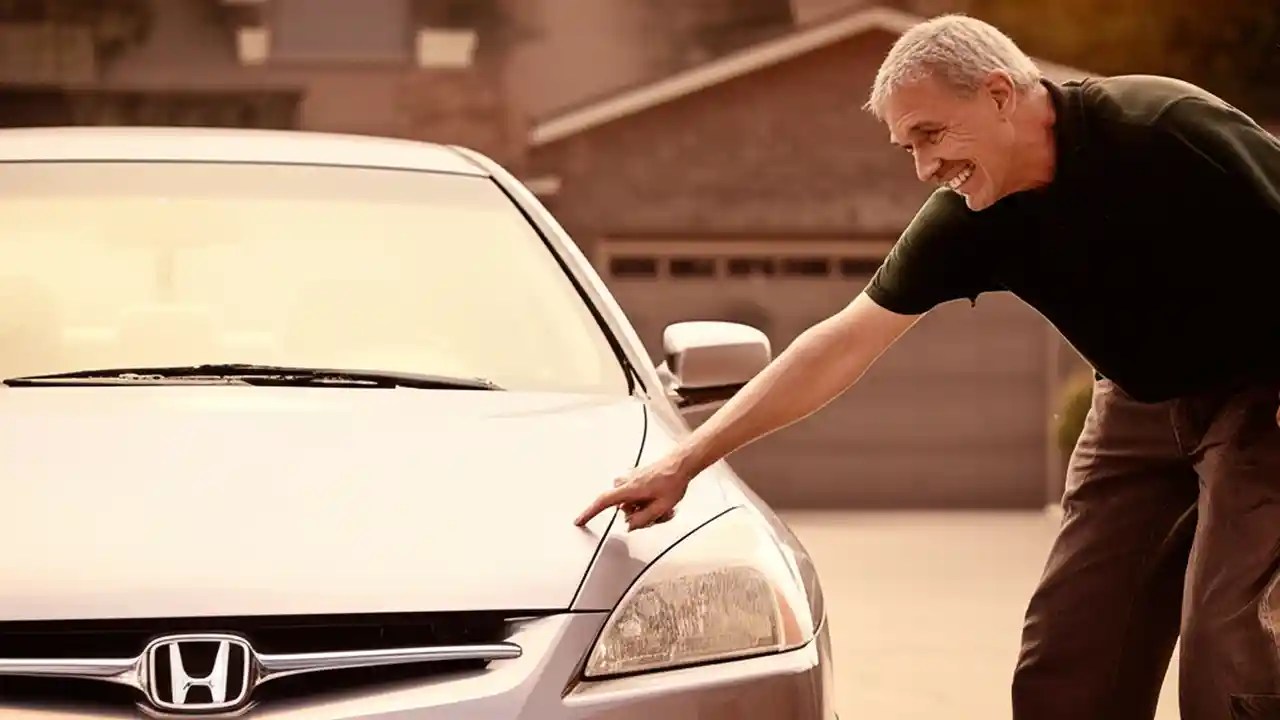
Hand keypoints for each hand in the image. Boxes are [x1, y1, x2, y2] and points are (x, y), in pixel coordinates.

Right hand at [574, 452, 693, 530]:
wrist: (680, 464)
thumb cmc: (672, 481)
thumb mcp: (661, 508)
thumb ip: (642, 520)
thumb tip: (629, 526)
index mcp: (629, 489)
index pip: (603, 502)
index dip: (589, 513)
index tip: (578, 521)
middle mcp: (625, 482)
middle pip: (624, 510)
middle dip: (640, 516)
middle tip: (659, 514)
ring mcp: (629, 479)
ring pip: (631, 505)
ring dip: (645, 509)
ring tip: (664, 506)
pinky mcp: (635, 478)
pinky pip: (635, 497)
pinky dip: (646, 502)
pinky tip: (661, 500)